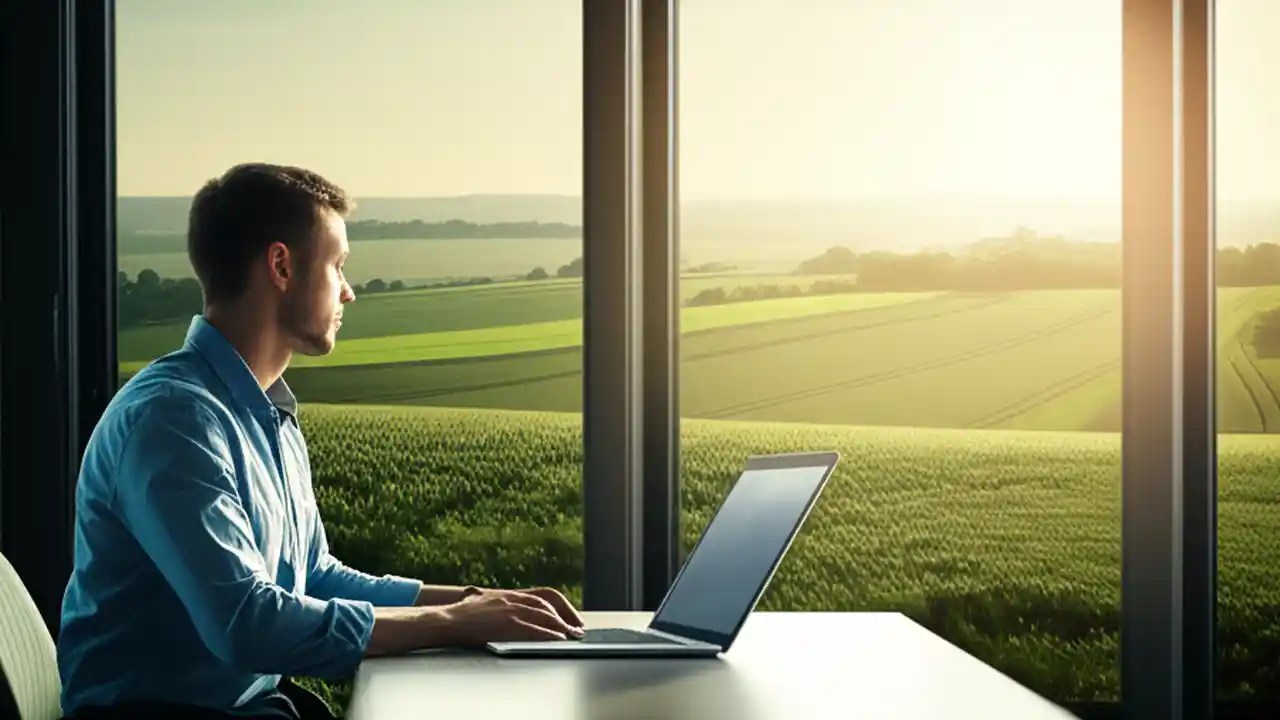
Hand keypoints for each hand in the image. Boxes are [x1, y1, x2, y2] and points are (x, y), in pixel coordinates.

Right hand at [460, 586, 584, 630]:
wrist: (446, 620)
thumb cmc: (459, 614)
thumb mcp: (478, 599)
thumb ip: (486, 598)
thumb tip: (475, 594)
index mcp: (509, 594)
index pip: (543, 594)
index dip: (561, 605)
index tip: (571, 617)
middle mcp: (513, 598)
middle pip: (548, 605)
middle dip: (565, 617)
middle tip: (577, 630)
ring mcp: (510, 610)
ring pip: (544, 616)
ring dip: (561, 627)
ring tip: (572, 637)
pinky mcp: (507, 624)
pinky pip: (534, 629)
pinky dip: (549, 634)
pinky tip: (558, 640)